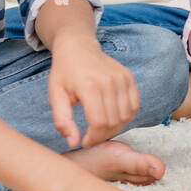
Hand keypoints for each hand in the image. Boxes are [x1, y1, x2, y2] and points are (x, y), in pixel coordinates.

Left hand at [48, 33, 139, 147]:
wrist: (78, 47)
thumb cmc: (64, 73)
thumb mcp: (55, 96)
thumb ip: (63, 121)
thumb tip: (74, 143)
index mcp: (89, 86)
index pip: (99, 123)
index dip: (93, 138)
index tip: (85, 141)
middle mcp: (109, 81)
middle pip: (114, 122)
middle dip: (103, 135)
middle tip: (92, 136)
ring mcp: (122, 78)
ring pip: (126, 116)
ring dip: (115, 128)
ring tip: (101, 128)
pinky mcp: (129, 78)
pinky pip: (134, 106)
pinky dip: (126, 117)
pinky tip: (113, 117)